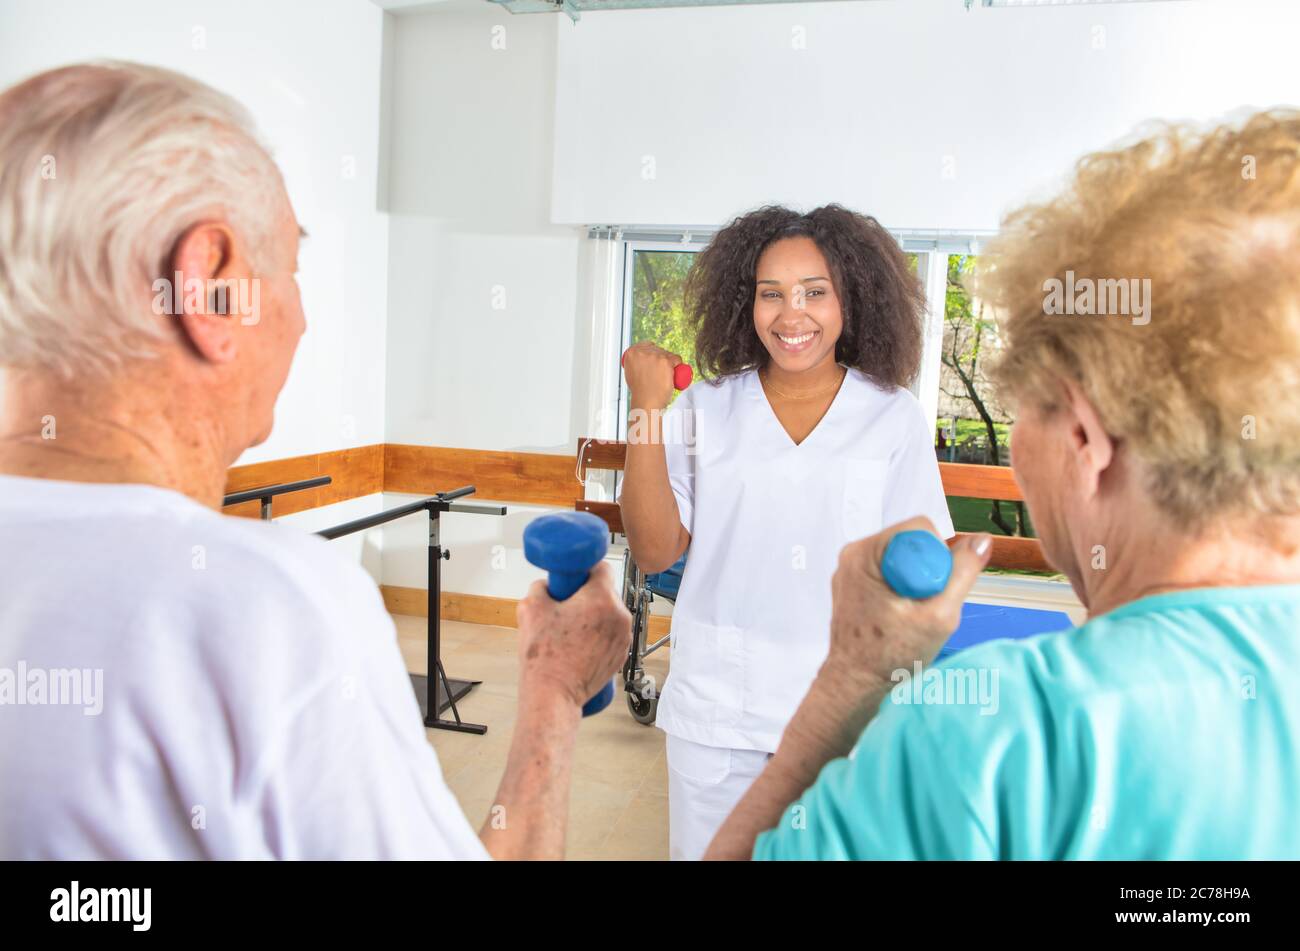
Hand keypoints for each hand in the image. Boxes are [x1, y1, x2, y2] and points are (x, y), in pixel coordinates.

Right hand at [515, 562, 631, 708]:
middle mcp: (620, 615)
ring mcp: (624, 637)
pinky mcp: (622, 654)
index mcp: (601, 598)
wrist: (554, 694)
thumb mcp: (530, 608)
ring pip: (610, 614)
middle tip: (566, 607)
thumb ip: (540, 587)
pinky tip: (580, 644)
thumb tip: (547, 586)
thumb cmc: (544, 655)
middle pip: (606, 592)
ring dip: (595, 616)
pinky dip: (600, 635)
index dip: (585, 570)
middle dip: (587, 596)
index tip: (574, 577)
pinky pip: (613, 634)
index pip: (602, 568)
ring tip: (571, 630)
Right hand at [623, 342, 682, 410]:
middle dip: (662, 359)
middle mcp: (642, 352)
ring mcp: (655, 356)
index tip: (656, 360)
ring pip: (668, 354)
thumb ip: (635, 363)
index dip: (653, 352)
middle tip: (660, 373)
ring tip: (664, 377)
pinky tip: (672, 374)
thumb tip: (641, 359)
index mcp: (631, 353)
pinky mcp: (666, 361)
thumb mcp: (631, 372)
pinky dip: (678, 366)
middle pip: (659, 349)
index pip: (647, 345)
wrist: (647, 402)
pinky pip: (677, 359)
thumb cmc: (641, 391)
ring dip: (670, 363)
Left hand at [826, 518, 990, 689]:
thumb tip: (982, 541)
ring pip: (905, 558)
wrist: (856, 683)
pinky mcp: (858, 583)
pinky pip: (893, 572)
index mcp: (865, 554)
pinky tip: (902, 615)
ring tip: (912, 613)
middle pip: (913, 542)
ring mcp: (854, 569)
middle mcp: (855, 554)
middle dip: (929, 571)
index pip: (921, 530)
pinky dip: (905, 589)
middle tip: (925, 606)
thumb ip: (962, 574)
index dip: (939, 559)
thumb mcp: (938, 616)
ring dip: (918, 582)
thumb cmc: (889, 656)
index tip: (934, 591)